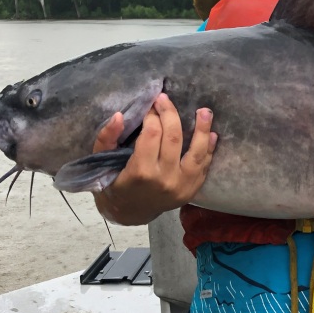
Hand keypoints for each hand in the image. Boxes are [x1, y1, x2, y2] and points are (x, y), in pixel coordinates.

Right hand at [92, 94, 217, 225]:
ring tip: (205, 111)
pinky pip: (204, 166)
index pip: (152, 134)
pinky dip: (209, 149)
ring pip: (196, 152)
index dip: (152, 115)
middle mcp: (164, 179)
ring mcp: (181, 186)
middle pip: (174, 138)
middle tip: (166, 99)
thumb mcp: (101, 161)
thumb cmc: (113, 183)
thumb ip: (106, 138)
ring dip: (203, 129)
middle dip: (171, 114)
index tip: (150, 105)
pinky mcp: (191, 190)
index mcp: (140, 171)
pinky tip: (212, 133)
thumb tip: (120, 115)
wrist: (129, 213)